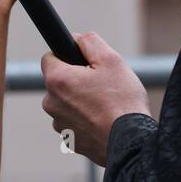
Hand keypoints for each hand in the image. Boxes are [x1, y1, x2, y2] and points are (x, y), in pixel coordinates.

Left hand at [41, 31, 149, 165]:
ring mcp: (59, 125)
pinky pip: (74, 122)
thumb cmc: (122, 101)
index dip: (68, 56)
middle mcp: (51, 104)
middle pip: (59, 82)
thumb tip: (76, 39)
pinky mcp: (70, 141)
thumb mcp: (111, 59)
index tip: (84, 62)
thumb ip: (89, 41)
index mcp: (57, 81)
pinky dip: (86, 119)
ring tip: (106, 105)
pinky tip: (105, 120)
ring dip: (81, 101)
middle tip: (102, 84)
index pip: (49, 58)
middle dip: (76, 80)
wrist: (131, 142)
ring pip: (67, 103)